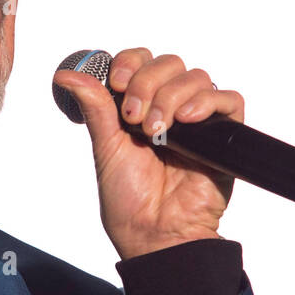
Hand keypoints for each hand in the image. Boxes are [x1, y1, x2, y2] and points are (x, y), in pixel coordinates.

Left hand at [53, 48, 244, 259]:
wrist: (154, 233)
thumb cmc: (130, 199)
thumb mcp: (106, 146)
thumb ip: (95, 106)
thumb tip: (65, 74)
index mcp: (140, 106)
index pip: (142, 61)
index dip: (130, 63)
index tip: (117, 84)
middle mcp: (170, 107)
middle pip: (169, 64)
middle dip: (147, 84)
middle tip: (134, 118)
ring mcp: (198, 120)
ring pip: (196, 77)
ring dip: (171, 98)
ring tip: (156, 131)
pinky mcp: (222, 136)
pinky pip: (229, 100)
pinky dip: (208, 102)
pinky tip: (187, 121)